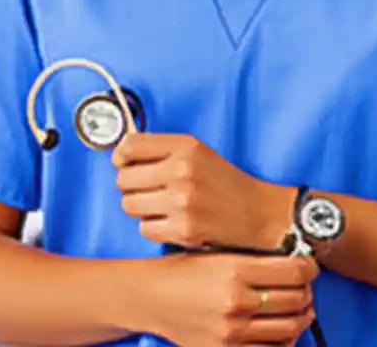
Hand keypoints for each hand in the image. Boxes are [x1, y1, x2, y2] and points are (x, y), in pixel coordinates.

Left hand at [114, 133, 292, 250]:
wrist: (257, 213)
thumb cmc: (225, 182)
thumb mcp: (198, 152)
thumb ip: (161, 150)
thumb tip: (119, 156)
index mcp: (186, 147)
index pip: (130, 146)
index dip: (121, 155)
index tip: (124, 162)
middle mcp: (182, 172)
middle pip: (123, 179)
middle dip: (130, 184)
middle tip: (147, 187)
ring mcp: (182, 203)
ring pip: (129, 205)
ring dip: (140, 206)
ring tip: (160, 204)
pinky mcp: (183, 231)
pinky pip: (144, 228)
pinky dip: (153, 226)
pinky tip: (170, 220)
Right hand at [137, 253, 317, 345]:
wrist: (150, 297)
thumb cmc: (183, 271)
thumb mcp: (218, 254)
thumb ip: (255, 259)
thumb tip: (295, 263)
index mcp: (235, 270)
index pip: (295, 271)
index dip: (309, 267)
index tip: (308, 266)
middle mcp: (236, 301)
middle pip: (297, 299)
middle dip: (306, 291)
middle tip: (303, 286)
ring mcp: (232, 330)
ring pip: (290, 327)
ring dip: (300, 316)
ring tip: (297, 308)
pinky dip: (285, 340)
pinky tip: (281, 329)